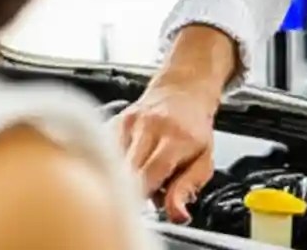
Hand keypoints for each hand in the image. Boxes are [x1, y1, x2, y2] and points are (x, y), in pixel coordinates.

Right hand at [112, 76, 218, 223]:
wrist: (183, 91)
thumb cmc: (194, 129)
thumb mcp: (203, 160)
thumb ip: (187, 189)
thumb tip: (177, 215)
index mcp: (176, 138)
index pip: (150, 175)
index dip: (142, 197)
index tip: (142, 208)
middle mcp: (151, 126)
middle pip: (127, 171)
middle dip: (130, 189)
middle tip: (142, 192)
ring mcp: (129, 122)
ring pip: (112, 162)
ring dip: (120, 176)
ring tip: (137, 174)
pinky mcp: (113, 121)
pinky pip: (102, 151)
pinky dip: (109, 163)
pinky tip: (125, 162)